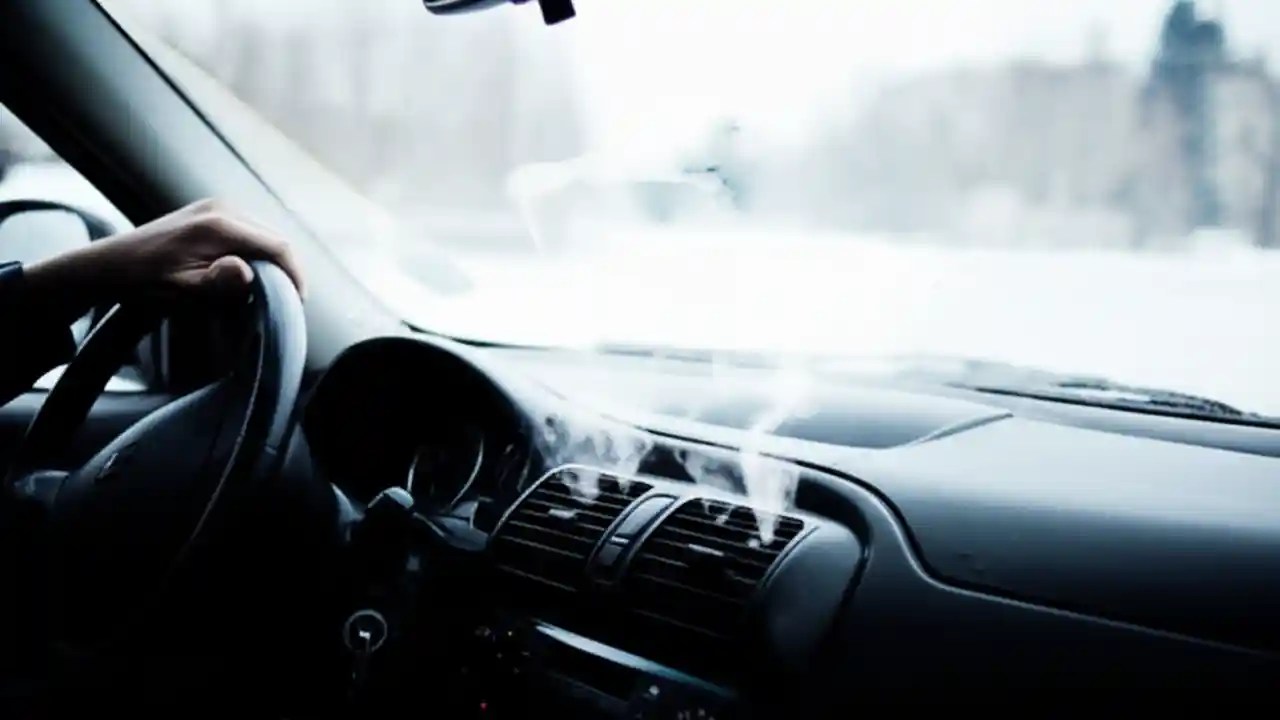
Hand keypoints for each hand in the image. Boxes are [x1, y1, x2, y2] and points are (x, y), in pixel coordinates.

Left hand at [24, 199, 304, 319]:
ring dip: (272, 264)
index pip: (277, 246)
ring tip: (270, 293)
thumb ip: (216, 282)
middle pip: (274, 238)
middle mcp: (223, 208)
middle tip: (287, 303)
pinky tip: (249, 276)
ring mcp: (217, 207)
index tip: (298, 304)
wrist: (109, 265)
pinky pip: (248, 234)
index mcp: (219, 224)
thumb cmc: (144, 282)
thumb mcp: (181, 289)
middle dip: (286, 271)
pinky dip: (257, 255)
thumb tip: (247, 271)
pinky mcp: (211, 213)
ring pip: (263, 236)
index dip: (295, 275)